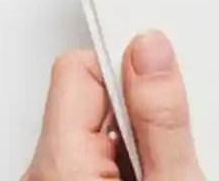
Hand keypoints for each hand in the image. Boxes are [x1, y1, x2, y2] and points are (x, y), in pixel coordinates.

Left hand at [23, 31, 205, 180]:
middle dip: (137, 103)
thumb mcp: (171, 179)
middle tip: (173, 133)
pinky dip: (131, 154)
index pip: (80, 67)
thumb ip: (160, 117)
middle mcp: (45, 172)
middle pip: (90, 95)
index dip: (129, 65)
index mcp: (59, 163)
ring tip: (167, 162)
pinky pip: (98, 150)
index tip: (164, 72)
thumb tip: (151, 50)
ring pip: (97, 124)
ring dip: (137, 132)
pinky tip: (157, 171)